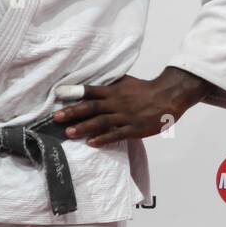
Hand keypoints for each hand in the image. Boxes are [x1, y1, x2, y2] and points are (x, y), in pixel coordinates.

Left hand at [53, 68, 211, 146]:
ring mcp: (125, 116)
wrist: (168, 96)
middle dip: (73, 112)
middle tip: (56, 118)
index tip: (58, 95)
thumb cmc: (146, 90)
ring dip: (84, 127)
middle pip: (91, 107)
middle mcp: (117, 103)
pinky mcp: (134, 129)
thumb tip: (95, 83)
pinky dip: (103, 138)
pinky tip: (91, 143)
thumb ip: (111, 85)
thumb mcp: (127, 82)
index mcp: (114, 91)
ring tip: (68, 133)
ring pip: (101, 121)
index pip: (90, 91)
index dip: (74, 93)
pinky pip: (116, 134)